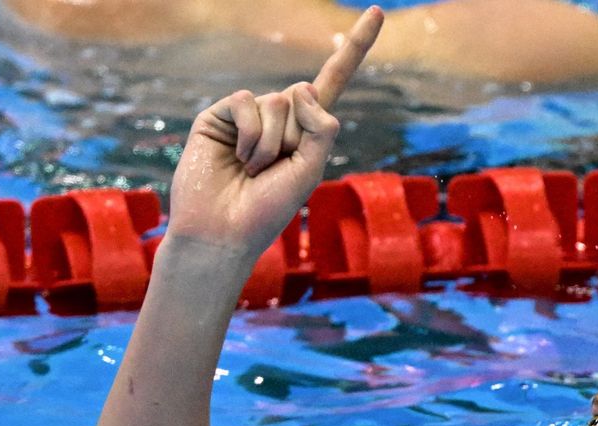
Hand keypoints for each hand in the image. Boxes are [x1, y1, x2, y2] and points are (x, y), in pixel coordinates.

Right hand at [164, 6, 383, 261]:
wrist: (223, 232)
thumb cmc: (267, 210)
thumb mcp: (310, 171)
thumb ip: (321, 129)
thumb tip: (302, 86)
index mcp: (308, 129)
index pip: (335, 80)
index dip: (355, 47)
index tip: (378, 12)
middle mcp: (280, 116)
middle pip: (304, 96)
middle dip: (296, 137)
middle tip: (274, 170)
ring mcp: (249, 114)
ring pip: (278, 101)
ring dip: (271, 144)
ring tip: (252, 170)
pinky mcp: (220, 115)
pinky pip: (247, 101)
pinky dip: (249, 134)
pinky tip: (236, 158)